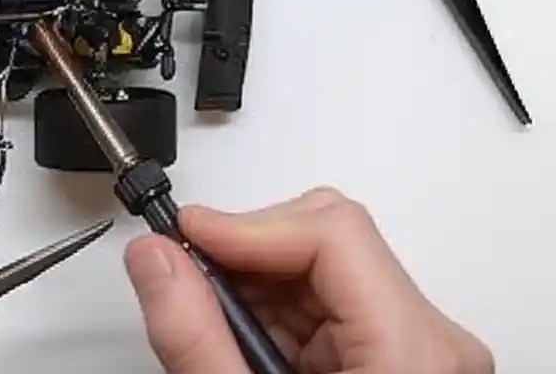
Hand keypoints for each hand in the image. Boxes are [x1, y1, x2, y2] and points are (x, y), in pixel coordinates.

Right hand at [123, 187, 493, 373]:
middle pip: (325, 238)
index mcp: (415, 355)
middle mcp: (430, 345)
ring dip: (249, 284)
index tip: (182, 237)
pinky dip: (267, 314)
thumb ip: (197, 339)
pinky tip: (241, 347)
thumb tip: (154, 262)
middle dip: (242, 254)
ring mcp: (414, 351)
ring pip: (317, 265)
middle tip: (184, 284)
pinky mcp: (390, 359)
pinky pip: (321, 304)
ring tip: (212, 333)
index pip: (332, 233)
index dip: (246, 224)